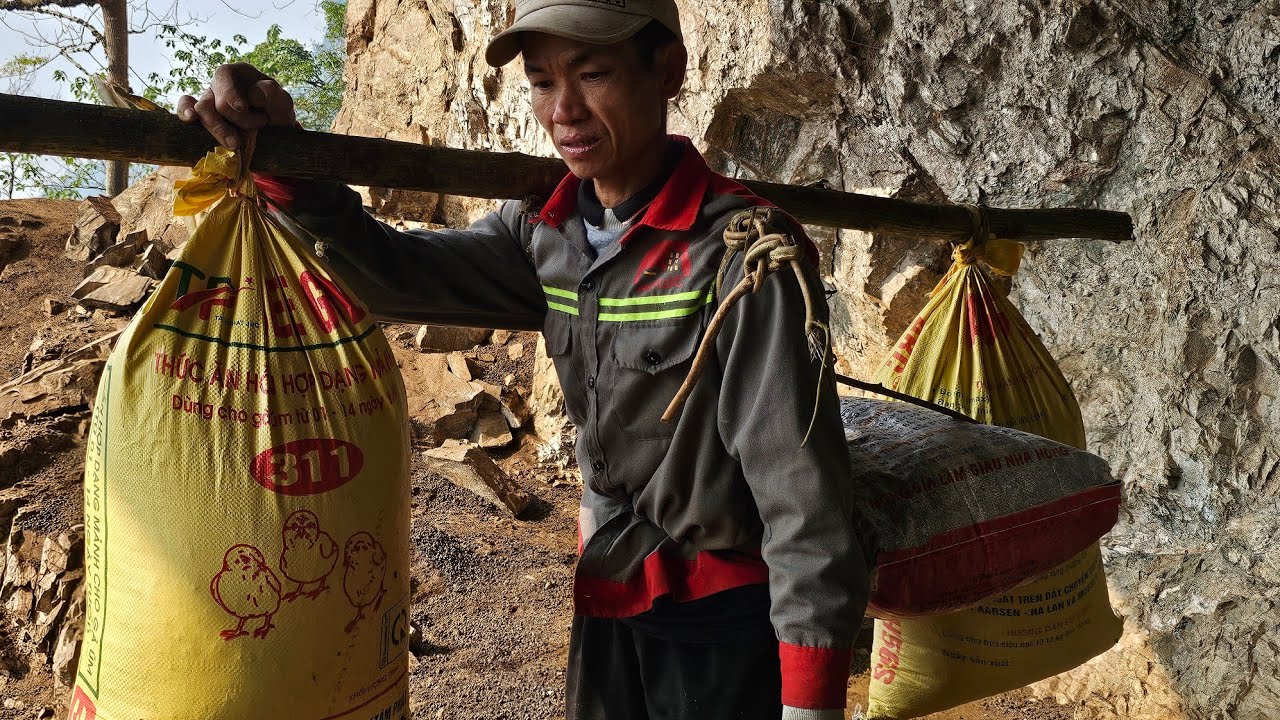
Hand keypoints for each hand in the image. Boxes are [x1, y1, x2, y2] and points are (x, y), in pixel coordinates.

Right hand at [176, 63, 296, 149]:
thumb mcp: (282, 101)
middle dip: (235, 118)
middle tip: (256, 130)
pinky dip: (185, 113)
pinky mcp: (203, 116)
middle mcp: (219, 85)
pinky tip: (190, 121)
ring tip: (234, 144)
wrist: (274, 132)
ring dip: (218, 128)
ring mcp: (208, 100)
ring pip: (202, 110)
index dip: (230, 91)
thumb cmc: (276, 111)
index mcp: (238, 73)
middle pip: (214, 98)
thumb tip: (253, 95)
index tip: (242, 107)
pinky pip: (185, 109)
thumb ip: (272, 94)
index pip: (225, 75)